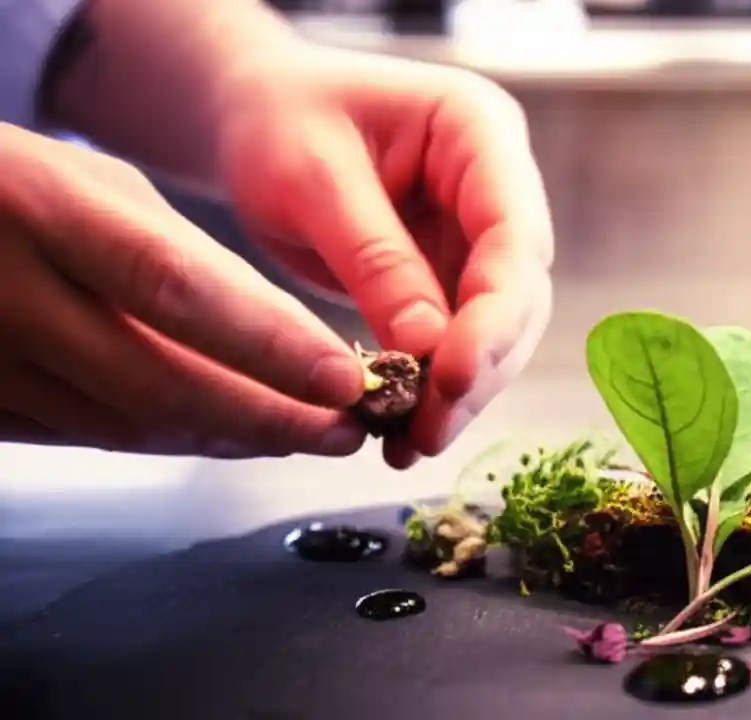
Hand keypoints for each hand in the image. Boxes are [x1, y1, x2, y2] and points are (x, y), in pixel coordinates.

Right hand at [0, 123, 365, 456]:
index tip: (345, 381)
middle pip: (162, 384)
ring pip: (131, 427)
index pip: (177, 291)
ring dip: (231, 440)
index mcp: (46, 211)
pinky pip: (91, 440)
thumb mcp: (97, 187)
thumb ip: (183, 260)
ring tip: (305, 435)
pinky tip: (227, 438)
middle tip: (346, 429)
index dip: (270, 347)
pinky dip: (171, 443)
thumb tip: (289, 344)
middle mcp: (7, 292)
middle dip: (272, 419)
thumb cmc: (17, 188)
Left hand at [216, 45, 553, 467]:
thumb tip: (427, 345)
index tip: (451, 378)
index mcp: (479, 131)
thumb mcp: (311, 178)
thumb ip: (374, 257)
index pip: (514, 235)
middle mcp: (497, 185)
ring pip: (496, 329)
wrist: (249, 115)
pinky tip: (403, 430)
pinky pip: (456, 340)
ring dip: (462, 392)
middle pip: (517, 292)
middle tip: (428, 431)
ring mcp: (478, 233)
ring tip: (410, 444)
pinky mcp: (451, 274)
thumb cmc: (274, 119)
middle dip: (479, 368)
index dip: (494, 315)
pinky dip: (433, 388)